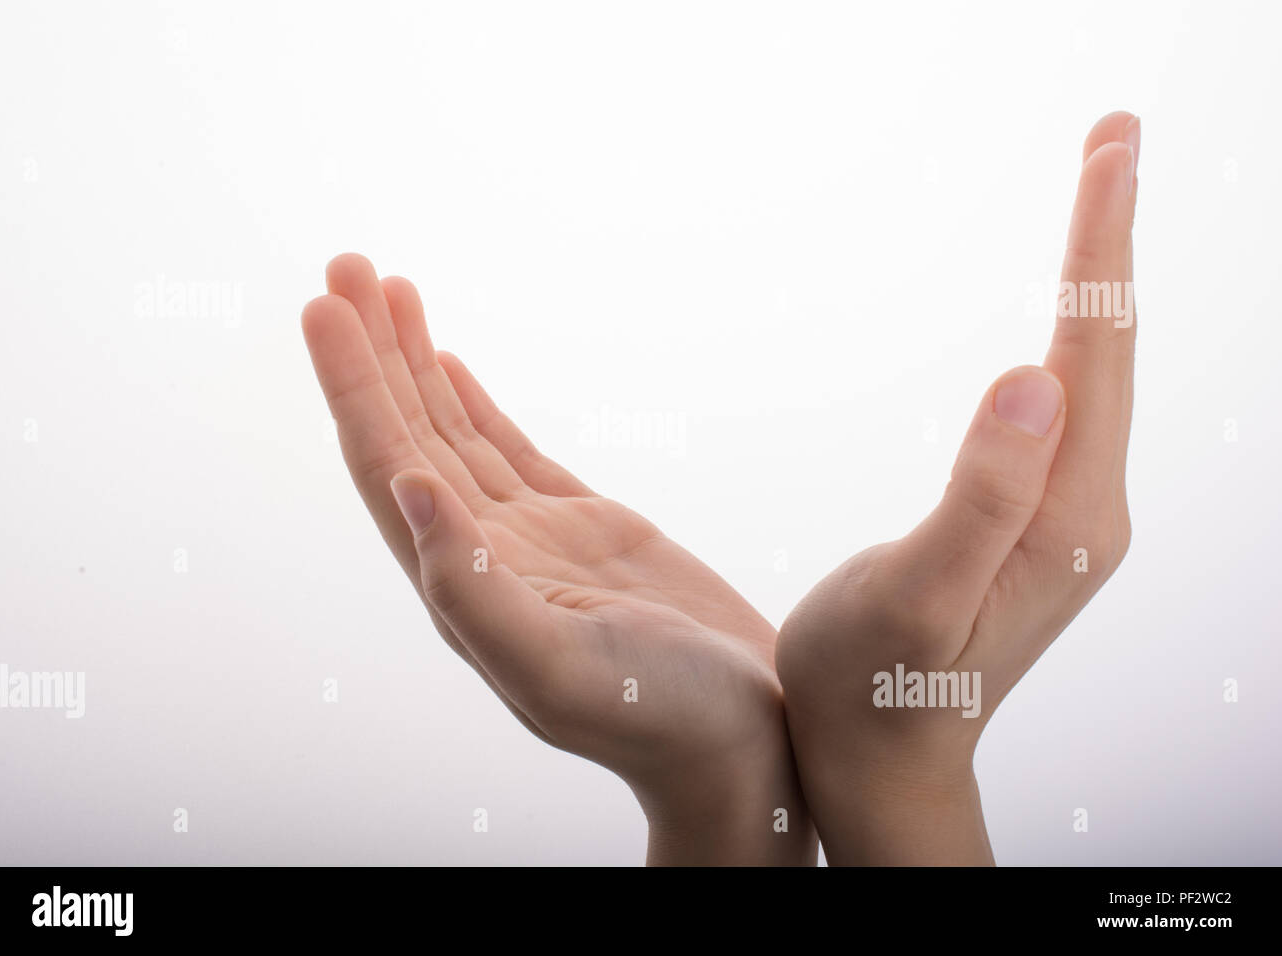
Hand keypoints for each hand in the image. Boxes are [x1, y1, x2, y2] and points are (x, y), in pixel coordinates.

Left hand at [302, 255, 815, 864]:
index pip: (387, 467)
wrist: (747, 740)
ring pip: (452, 433)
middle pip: (407, 435)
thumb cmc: (663, 719)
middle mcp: (481, 557)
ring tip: (385, 288)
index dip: (354, 387)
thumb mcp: (560, 669)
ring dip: (413, 363)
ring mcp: (529, 540)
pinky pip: (506, 450)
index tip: (327, 305)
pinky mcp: (581, 529)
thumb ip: (474, 590)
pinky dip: (470, 402)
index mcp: (462, 587)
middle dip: (372, 352)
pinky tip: (444, 363)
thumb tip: (408, 491)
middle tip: (344, 263)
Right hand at [776, 112, 1139, 863]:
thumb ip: (981, 495)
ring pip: (1092, 374)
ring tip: (1097, 196)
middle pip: (1110, 348)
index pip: (1094, 350)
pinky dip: (1069, 337)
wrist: (884, 763)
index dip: (1100, 242)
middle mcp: (1086, 508)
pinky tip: (1062, 324)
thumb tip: (1032, 376)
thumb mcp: (916, 596)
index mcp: (1066, 515)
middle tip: (1113, 135)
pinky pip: (1064, 409)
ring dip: (1096, 278)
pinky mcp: (1035, 522)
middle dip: (1111, 234)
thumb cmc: (876, 689)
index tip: (1110, 145)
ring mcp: (1066, 517)